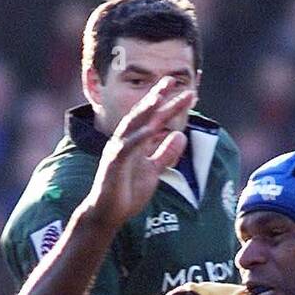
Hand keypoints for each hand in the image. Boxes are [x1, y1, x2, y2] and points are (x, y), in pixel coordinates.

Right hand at [85, 77, 193, 228]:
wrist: (107, 214)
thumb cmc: (126, 193)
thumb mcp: (153, 171)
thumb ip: (165, 154)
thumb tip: (182, 136)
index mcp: (136, 142)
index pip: (155, 119)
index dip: (171, 106)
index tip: (188, 94)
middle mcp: (126, 141)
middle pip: (143, 114)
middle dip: (157, 96)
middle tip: (171, 80)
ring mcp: (118, 151)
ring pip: (132, 125)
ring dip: (145, 110)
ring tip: (158, 96)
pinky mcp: (113, 164)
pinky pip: (126, 148)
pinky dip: (138, 138)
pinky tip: (150, 129)